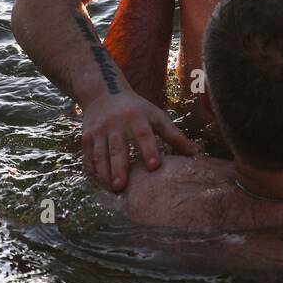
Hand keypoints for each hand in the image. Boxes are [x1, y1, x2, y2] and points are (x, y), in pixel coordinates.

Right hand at [79, 89, 197, 191]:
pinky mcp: (85, 137)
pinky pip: (87, 155)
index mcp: (136, 117)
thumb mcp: (156, 116)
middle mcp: (115, 123)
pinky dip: (92, 169)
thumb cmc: (136, 109)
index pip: (143, 135)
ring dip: (105, 173)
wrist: (103, 93)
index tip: (153, 166)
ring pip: (100, 154)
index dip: (149, 149)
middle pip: (117, 148)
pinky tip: (99, 181)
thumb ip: (174, 135)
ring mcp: (98, 131)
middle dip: (119, 168)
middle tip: (121, 187)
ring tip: (112, 188)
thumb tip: (197, 152)